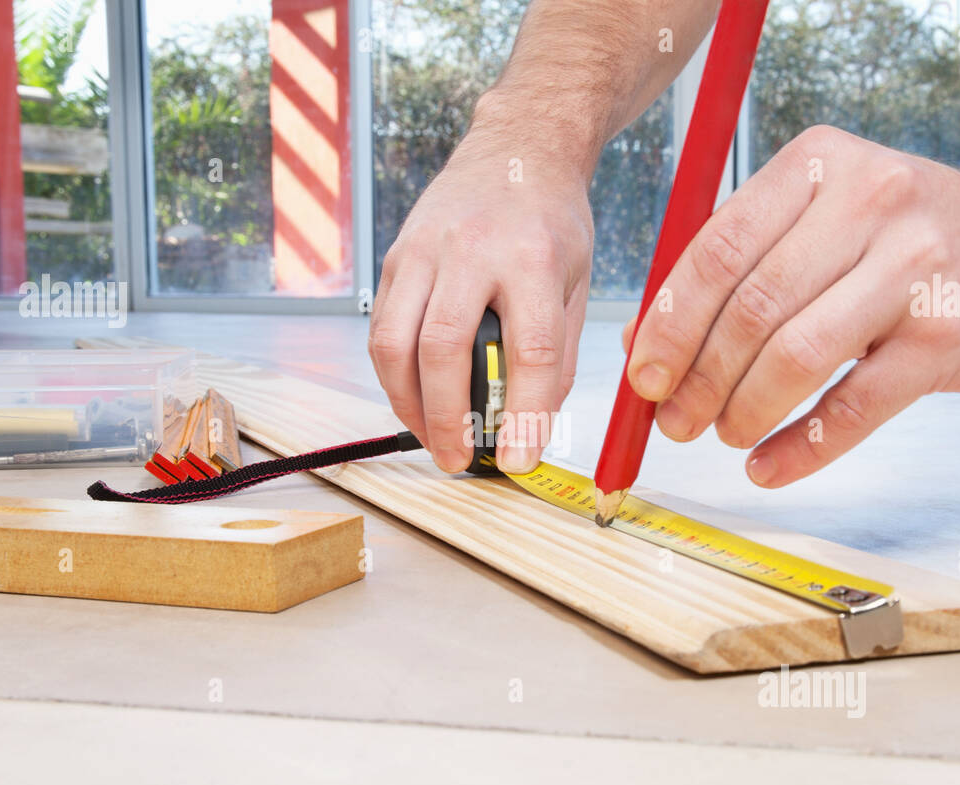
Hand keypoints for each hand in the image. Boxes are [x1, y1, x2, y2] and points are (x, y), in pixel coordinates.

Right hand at [369, 103, 593, 473]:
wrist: (516, 149)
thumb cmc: (550, 221)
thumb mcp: (577, 283)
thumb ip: (556, 354)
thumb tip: (530, 425)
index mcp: (534, 258)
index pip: (528, 349)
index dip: (521, 414)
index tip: (516, 460)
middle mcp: (472, 250)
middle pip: (444, 347)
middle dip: (447, 416)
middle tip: (459, 460)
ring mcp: (425, 250)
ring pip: (396, 342)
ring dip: (408, 403)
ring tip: (432, 439)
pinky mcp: (396, 256)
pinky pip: (382, 328)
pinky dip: (393, 375)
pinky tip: (415, 399)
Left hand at [624, 125, 959, 487]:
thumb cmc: (909, 236)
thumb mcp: (824, 214)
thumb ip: (740, 265)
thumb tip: (647, 340)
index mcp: (819, 165)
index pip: (717, 250)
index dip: (668, 324)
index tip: (643, 376)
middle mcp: (869, 204)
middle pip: (751, 310)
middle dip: (698, 380)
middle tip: (675, 422)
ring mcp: (915, 270)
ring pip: (795, 357)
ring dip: (742, 412)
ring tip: (723, 436)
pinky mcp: (948, 337)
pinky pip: (853, 407)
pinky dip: (800, 448)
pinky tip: (768, 466)